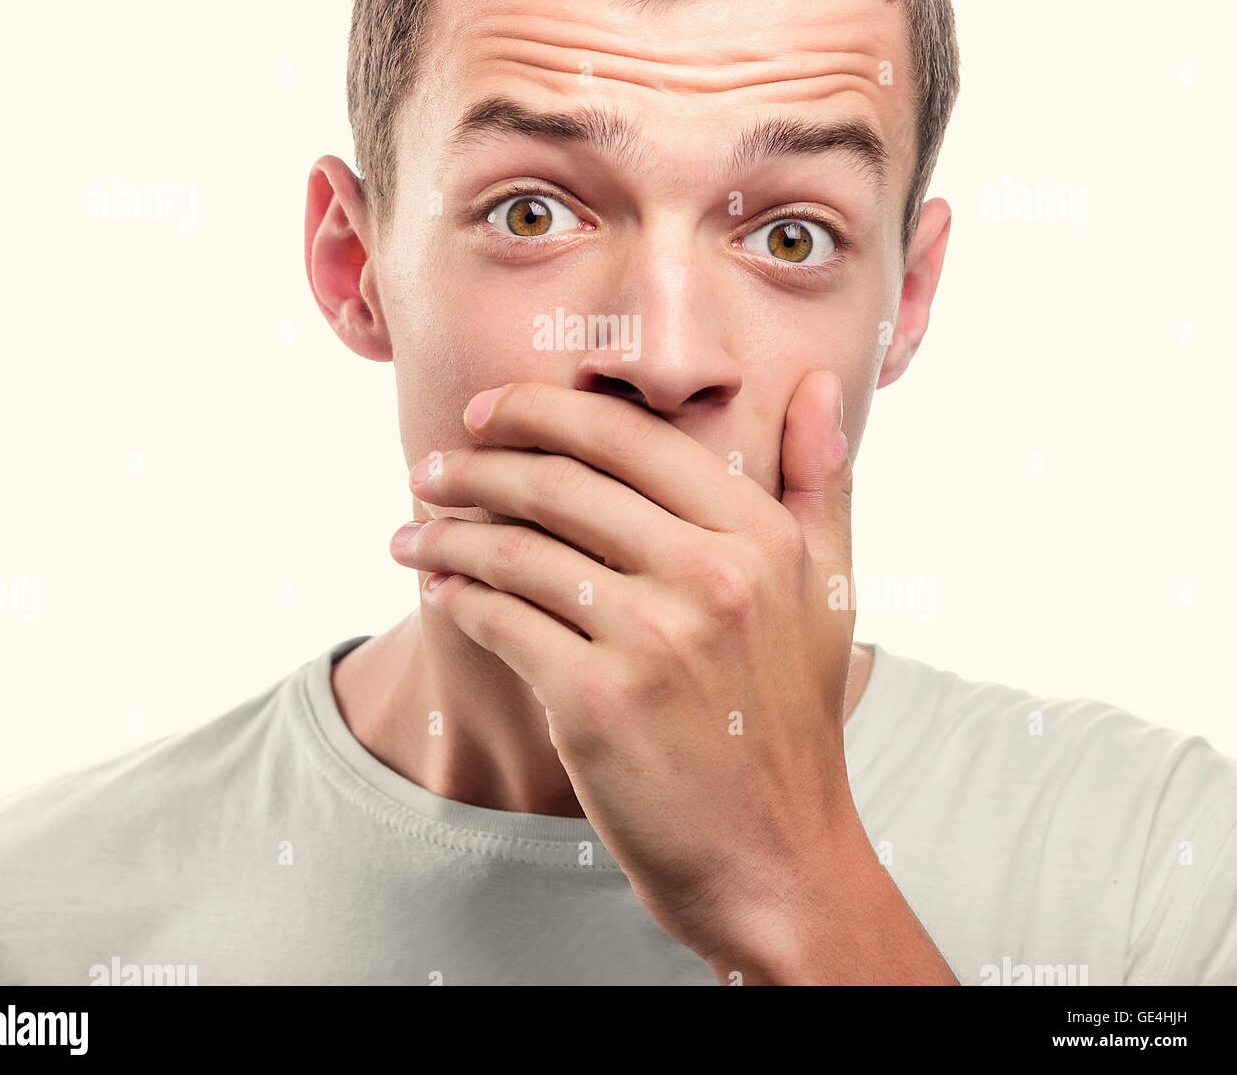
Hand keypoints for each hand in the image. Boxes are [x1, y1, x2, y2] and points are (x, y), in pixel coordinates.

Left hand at [390, 372, 860, 972]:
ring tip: (410, 533)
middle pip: (557, 485)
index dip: (538, 411)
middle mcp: (711, 574)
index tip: (484, 411)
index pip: (626, 436)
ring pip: (516, 551)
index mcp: (759, 535)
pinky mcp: (598, 702)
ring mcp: (653, 638)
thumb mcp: (830, 590)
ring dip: (445, 534)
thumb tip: (819, 381)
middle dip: (473, 468)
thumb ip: (820, 480)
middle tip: (426, 468)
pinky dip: (456, 598)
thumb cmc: (791, 718)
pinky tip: (438, 591)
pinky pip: (500, 622)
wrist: (775, 858)